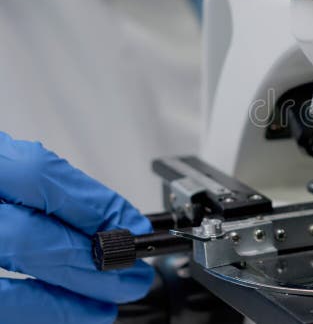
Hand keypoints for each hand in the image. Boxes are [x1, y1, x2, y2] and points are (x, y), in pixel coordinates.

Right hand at [0, 131, 154, 323]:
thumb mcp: (3, 166)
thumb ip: (44, 189)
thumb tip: (115, 224)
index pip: (40, 177)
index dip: (95, 207)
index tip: (134, 229)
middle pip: (28, 238)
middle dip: (94, 262)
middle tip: (134, 274)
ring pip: (7, 291)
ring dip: (67, 301)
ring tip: (108, 303)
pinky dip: (38, 314)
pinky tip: (70, 312)